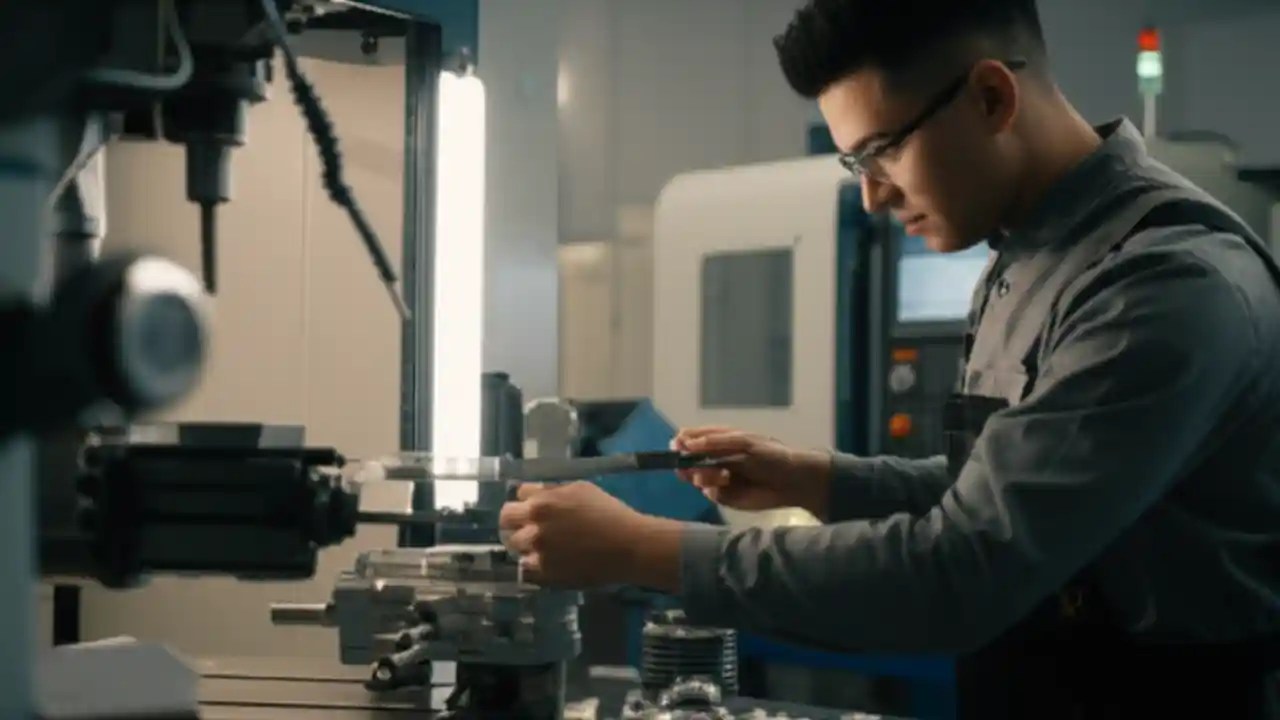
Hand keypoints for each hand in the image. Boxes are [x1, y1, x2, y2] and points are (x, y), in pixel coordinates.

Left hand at [499, 481, 676, 587]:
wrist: (628, 546)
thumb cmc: (610, 513)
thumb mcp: (581, 489)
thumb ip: (553, 491)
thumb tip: (535, 493)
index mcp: (541, 502)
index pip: (517, 496)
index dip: (526, 500)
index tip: (534, 506)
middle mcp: (534, 526)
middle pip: (506, 520)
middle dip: (515, 520)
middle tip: (529, 526)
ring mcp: (538, 552)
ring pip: (514, 546)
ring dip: (524, 544)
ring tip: (541, 546)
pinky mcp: (545, 574)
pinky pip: (525, 570)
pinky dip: (532, 565)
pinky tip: (546, 562)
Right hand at [673, 427, 831, 517]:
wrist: (791, 482)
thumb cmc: (771, 456)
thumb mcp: (745, 443)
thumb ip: (717, 442)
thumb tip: (687, 443)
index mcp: (719, 441)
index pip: (692, 438)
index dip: (682, 441)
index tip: (676, 445)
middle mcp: (714, 459)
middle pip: (687, 460)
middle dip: (685, 462)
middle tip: (687, 465)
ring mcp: (717, 478)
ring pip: (695, 478)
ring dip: (703, 476)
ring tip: (722, 475)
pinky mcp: (723, 496)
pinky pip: (709, 493)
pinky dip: (715, 490)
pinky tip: (728, 485)